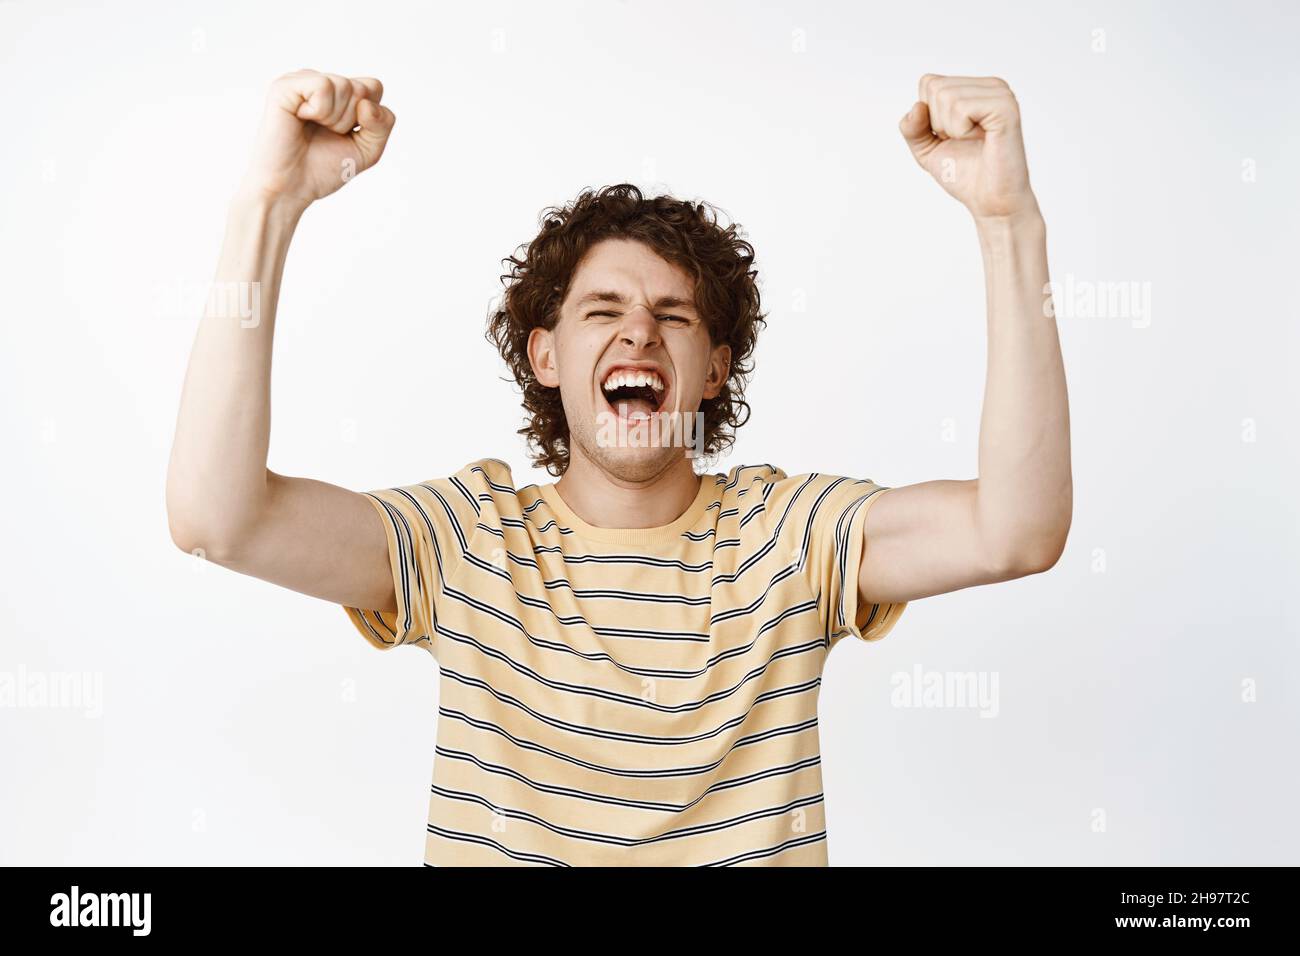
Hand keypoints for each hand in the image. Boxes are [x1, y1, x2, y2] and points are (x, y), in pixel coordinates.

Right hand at [238, 69, 396, 206]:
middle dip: (351, 121)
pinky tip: (301, 119)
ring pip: (344, 85)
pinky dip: (320, 111)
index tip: (347, 134)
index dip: (369, 117)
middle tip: (326, 134)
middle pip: (362, 88)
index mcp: (338, 95)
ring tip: (313, 129)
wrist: (291, 187)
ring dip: (335, 119)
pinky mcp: (285, 86)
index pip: (374, 87)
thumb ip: (383, 124)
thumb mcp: (368, 149)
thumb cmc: (322, 168)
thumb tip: (366, 104)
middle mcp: (321, 83)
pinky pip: (323, 86)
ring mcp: (302, 81)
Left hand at [899, 74, 1037, 221]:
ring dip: (950, 129)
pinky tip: (980, 140)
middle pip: (935, 87)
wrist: (990, 201)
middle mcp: (990, 86)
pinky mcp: (1006, 108)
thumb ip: (912, 128)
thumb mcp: (926, 150)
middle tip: (963, 141)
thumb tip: (917, 107)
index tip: (951, 136)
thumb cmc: (966, 175)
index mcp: (975, 88)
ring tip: (972, 142)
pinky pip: (962, 107)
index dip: (928, 117)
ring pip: (946, 96)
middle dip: (938, 123)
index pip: (928, 82)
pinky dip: (961, 130)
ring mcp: (1001, 94)